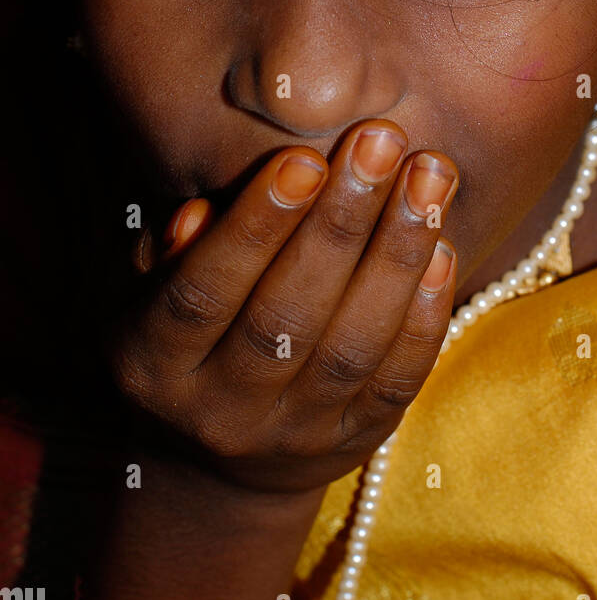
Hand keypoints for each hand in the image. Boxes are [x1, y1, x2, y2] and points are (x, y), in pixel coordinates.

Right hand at [106, 122, 458, 495]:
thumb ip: (172, 249)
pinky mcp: (355, 444)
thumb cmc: (191, 330)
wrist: (222, 459)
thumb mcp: (150, 289)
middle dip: (341, 222)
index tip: (304, 157)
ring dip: (397, 253)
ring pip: (351, 347)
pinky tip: (442, 247)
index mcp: (153, 365)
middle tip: (382, 140)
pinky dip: (425, 314)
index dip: (254, 226)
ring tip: (430, 175)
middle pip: (286, 319)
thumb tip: (201, 212)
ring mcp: (292, 437)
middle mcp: (220, 412)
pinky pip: (396, 382)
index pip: (203, 293)